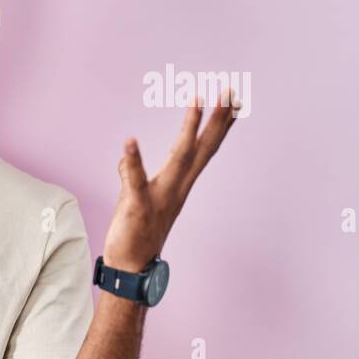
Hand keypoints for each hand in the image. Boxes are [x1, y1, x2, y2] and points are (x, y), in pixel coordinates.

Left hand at [102, 89, 241, 270]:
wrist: (130, 268)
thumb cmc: (135, 233)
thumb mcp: (134, 197)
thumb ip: (132, 176)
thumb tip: (126, 158)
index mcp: (178, 183)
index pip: (202, 149)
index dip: (217, 125)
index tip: (232, 100)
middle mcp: (175, 187)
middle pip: (201, 148)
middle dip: (216, 119)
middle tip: (228, 90)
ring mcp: (160, 196)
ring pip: (180, 158)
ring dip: (189, 128)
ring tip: (197, 99)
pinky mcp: (138, 207)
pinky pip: (136, 181)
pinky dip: (133, 161)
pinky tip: (129, 140)